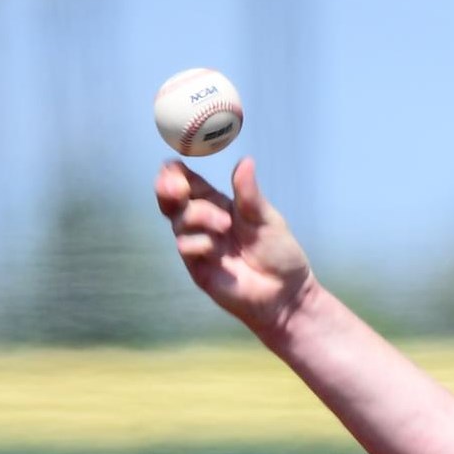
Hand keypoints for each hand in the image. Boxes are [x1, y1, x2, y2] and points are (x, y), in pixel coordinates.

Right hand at [155, 157, 314, 336]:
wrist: (286, 292)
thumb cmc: (279, 253)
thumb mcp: (266, 218)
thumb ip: (249, 194)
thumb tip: (245, 161)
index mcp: (218, 204)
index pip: (188, 183)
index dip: (176, 173)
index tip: (173, 167)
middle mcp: (203, 222)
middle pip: (171, 200)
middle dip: (168, 188)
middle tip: (176, 186)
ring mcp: (199, 244)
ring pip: (178, 220)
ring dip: (198, 216)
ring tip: (225, 224)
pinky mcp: (198, 267)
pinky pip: (185, 247)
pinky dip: (197, 242)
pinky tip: (215, 248)